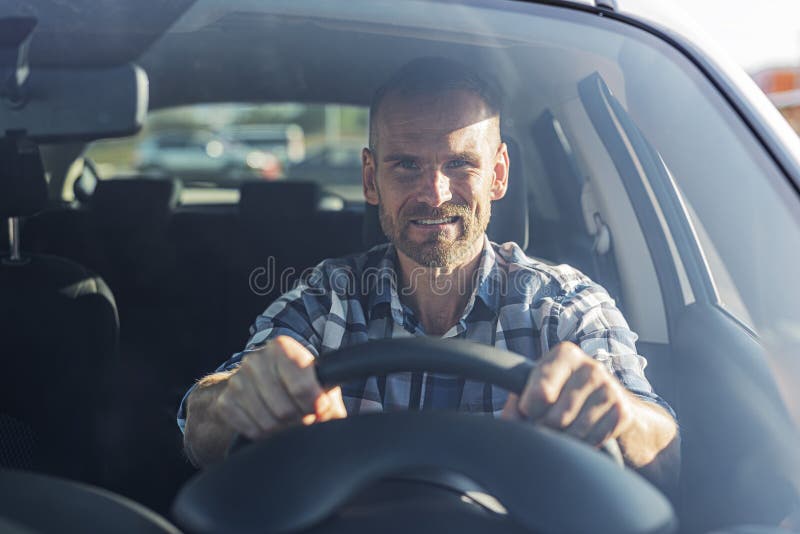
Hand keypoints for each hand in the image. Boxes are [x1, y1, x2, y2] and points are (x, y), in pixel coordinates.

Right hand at [212, 336, 346, 438]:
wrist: (258, 382)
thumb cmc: (298, 381)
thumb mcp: (319, 383)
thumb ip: (329, 399)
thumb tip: (328, 414)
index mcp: (281, 347)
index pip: (301, 387)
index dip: (315, 406)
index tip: (320, 410)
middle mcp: (255, 359)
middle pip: (284, 410)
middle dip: (300, 421)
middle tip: (305, 418)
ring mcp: (237, 380)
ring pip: (268, 424)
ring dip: (283, 431)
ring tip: (290, 422)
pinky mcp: (225, 401)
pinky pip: (251, 430)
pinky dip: (265, 435)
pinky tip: (271, 424)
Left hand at [501, 341, 634, 446]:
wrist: (611, 402)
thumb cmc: (565, 392)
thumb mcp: (541, 387)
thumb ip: (518, 401)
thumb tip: (510, 417)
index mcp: (565, 354)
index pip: (540, 393)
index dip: (529, 411)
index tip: (530, 410)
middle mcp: (590, 367)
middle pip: (556, 417)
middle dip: (546, 428)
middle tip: (548, 424)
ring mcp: (610, 388)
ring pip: (573, 432)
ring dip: (564, 439)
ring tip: (564, 429)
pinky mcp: (622, 411)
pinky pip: (593, 440)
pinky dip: (583, 444)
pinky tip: (583, 433)